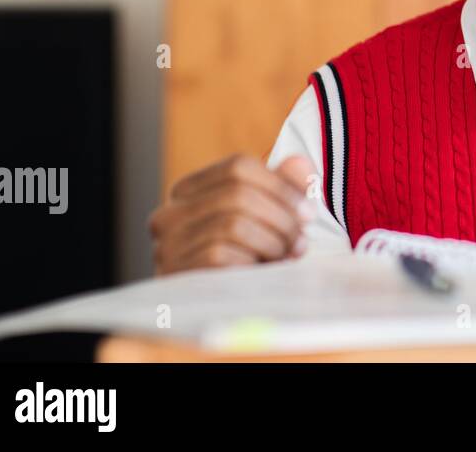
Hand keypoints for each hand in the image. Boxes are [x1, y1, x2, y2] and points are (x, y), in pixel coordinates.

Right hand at [149, 154, 315, 273]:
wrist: (221, 311)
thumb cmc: (246, 257)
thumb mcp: (266, 218)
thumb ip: (283, 186)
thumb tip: (301, 164)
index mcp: (188, 191)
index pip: (238, 167)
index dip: (281, 186)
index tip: (308, 211)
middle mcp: (169, 214)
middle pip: (238, 193)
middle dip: (281, 218)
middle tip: (301, 241)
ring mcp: (167, 245)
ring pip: (233, 224)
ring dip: (271, 242)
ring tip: (286, 256)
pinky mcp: (173, 275)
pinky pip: (219, 255)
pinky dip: (251, 262)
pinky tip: (262, 272)